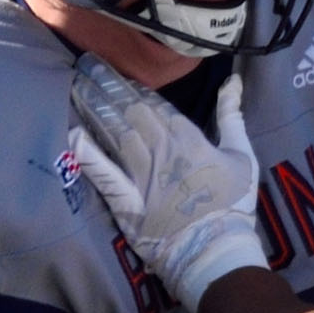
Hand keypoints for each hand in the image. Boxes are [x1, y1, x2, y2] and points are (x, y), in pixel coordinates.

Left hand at [68, 55, 265, 312]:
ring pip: (113, 132)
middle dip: (106, 84)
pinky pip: (104, 173)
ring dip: (94, 107)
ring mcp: (140, 174)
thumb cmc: (233, 203)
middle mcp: (160, 149)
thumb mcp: (243, 154)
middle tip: (86, 62)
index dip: (131, 84)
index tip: (114, 67)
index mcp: (187, 136)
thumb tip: (232, 80)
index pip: (152, 102)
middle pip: (127, 110)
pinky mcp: (126, 200)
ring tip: (76, 84)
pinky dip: (87, 153)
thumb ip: (232, 115)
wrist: (216, 250)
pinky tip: (71, 133)